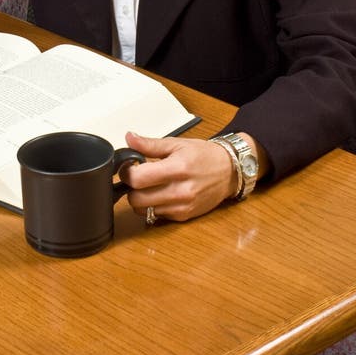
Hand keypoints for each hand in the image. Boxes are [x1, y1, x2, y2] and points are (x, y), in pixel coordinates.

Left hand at [121, 131, 239, 222]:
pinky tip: (161, 194)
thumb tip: (129, 138)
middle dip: (132, 188)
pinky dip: (154, 206)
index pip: (138, 179)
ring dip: (141, 199)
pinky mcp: (184, 216)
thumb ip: (150, 144)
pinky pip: (157, 216)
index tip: (128, 168)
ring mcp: (182, 206)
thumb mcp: (177, 143)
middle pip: (137, 199)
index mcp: (177, 168)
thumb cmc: (204, 155)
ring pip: (144, 211)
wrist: (228, 171)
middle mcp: (180, 191)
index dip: (127, 173)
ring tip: (150, 186)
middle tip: (138, 178)